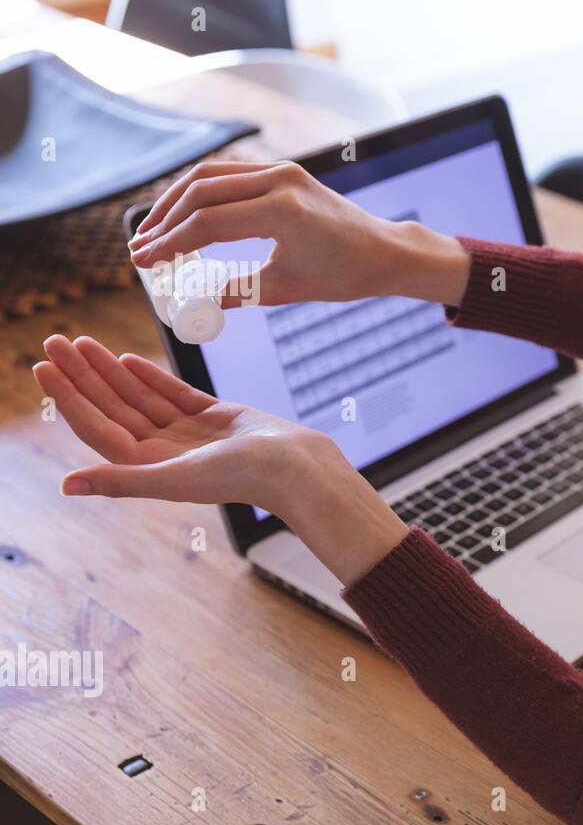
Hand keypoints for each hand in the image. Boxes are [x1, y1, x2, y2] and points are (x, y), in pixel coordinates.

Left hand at [33, 335, 410, 583]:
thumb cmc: (243, 477)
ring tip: (83, 341)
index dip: (69, 398)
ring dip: (110, 370)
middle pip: (113, 408)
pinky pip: (171, 394)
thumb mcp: (176, 478)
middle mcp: (164, 453)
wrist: (298, 467)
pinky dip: (149, 376)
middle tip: (54, 340)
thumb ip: (121, 480)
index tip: (43, 366)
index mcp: (150, 469)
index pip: (97, 428)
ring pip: (138, 397)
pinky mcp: (213, 419)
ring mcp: (188, 435)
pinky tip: (126, 359)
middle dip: (83, 375)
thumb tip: (66, 485)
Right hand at [127, 160, 470, 308]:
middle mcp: (279, 181)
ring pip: (210, 175)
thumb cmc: (343, 275)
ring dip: (177, 200)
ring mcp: (281, 170)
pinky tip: (184, 213)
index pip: (208, 222)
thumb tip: (193, 304)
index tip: (145, 262)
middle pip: (200, 191)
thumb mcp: (286, 289)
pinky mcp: (283, 170)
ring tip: (155, 230)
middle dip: (165, 220)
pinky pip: (230, 173)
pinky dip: (201, 190)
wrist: (384, 251)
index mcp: (282, 211)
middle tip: (142, 248)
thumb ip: (237, 291)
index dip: (171, 243)